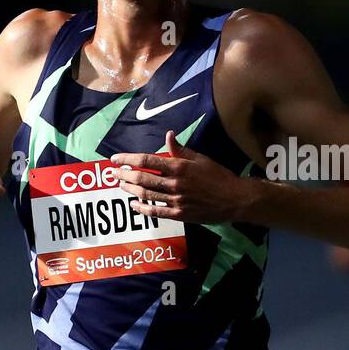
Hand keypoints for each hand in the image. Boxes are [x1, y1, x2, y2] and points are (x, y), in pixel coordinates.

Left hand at [111, 130, 252, 223]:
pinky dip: (143, 209)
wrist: (235, 199)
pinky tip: (134, 205)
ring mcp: (176, 200)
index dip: (128, 159)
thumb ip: (181, 150)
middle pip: (142, 179)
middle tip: (113, 174)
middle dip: (124, 175)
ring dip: (131, 191)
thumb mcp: (201, 159)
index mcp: (179, 167)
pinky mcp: (179, 214)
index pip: (147, 161)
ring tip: (121, 186)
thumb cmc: (219, 176)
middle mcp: (175, 183)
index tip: (116, 159)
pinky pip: (156, 212)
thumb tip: (168, 135)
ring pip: (147, 195)